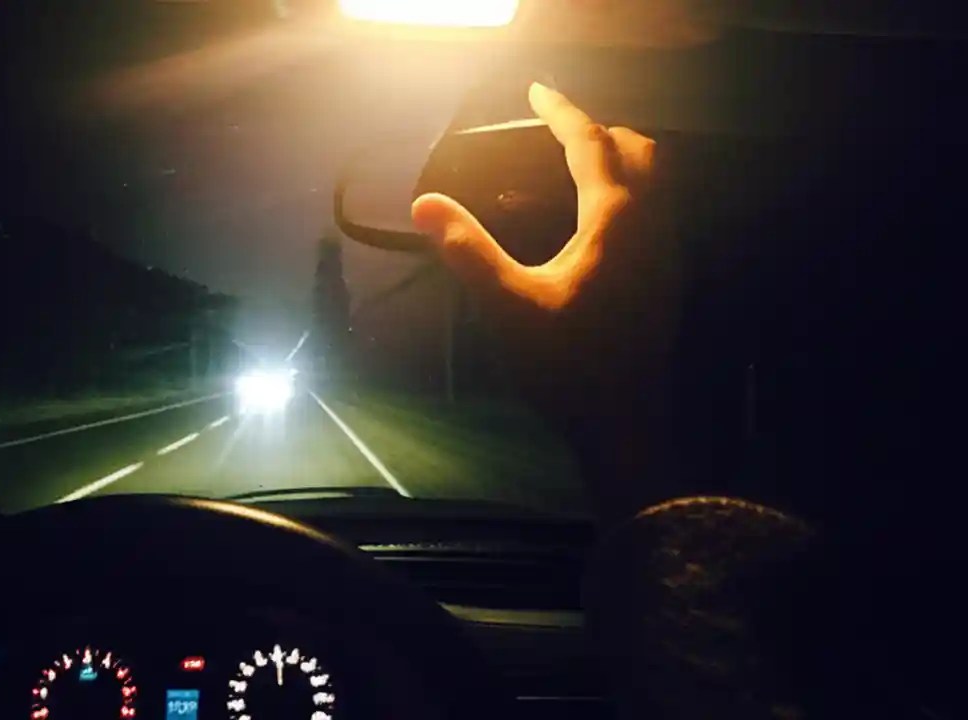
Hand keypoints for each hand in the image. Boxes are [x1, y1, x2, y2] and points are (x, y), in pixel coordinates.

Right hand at [412, 83, 680, 519]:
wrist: (625, 424)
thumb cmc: (567, 366)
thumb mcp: (508, 307)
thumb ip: (468, 251)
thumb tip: (426, 205)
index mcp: (616, 219)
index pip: (591, 143)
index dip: (562, 112)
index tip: (537, 91)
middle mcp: (653, 225)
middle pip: (640, 150)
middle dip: (601, 131)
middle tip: (556, 134)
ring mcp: (667, 253)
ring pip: (657, 181)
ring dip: (620, 162)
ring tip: (572, 173)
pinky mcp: (667, 279)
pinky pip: (656, 212)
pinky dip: (628, 195)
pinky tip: (591, 227)